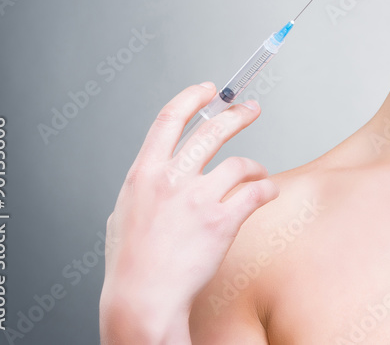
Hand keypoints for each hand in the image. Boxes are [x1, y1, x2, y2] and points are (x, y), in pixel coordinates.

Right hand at [99, 82, 279, 342]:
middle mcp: (171, 180)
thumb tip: (156, 175)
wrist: (143, 300)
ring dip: (254, 166)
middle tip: (251, 108)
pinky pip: (255, 193)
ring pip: (240, 163)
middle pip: (211, 131)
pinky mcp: (221, 221)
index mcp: (144, 174)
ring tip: (257, 172)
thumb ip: (143, 188)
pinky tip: (267, 193)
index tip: (209, 90)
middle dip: (236, 114)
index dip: (192, 98)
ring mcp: (198, 199)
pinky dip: (266, 190)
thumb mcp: (123, 214)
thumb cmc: (131, 264)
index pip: (169, 119)